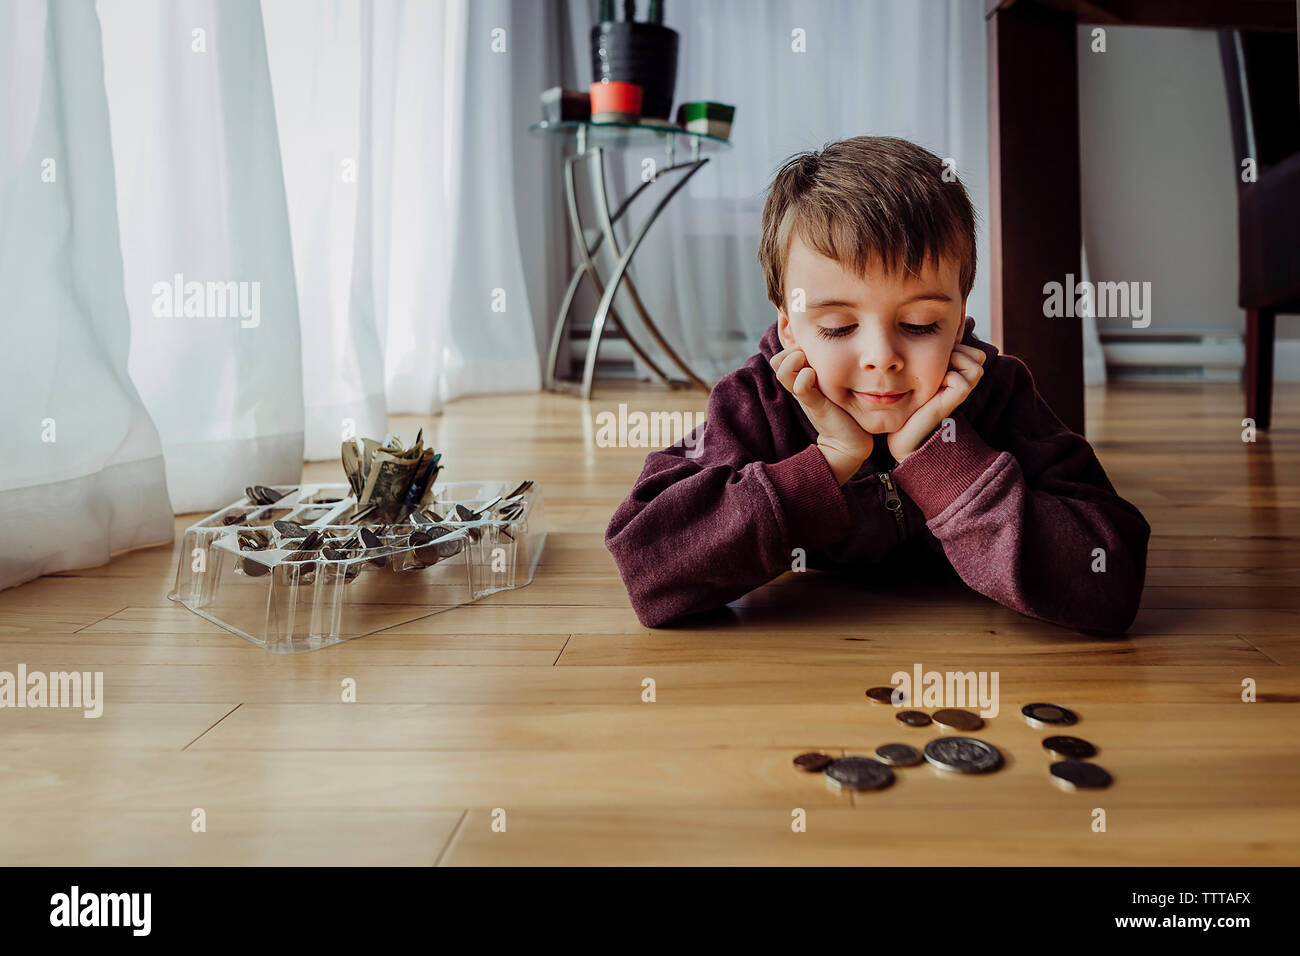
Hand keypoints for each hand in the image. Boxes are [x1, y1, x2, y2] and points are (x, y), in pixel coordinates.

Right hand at [769, 347, 874, 464]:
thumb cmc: (844, 411)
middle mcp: (799, 387)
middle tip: (807, 356)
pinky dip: (805, 378)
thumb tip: (837, 348)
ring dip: (794, 362)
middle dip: (789, 352)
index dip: (792, 347)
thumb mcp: (834, 386)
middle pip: (777, 361)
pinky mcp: (816, 406)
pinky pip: (800, 387)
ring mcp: (805, 397)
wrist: (849, 443)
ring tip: (810, 367)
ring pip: (783, 372)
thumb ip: (830, 370)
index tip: (810, 350)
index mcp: (802, 380)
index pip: (781, 356)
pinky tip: (814, 377)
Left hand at [886, 343, 986, 463]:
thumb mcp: (919, 377)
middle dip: (957, 351)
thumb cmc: (907, 407)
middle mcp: (964, 384)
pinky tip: (933, 387)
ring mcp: (962, 394)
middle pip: (978, 354)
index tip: (934, 358)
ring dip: (954, 361)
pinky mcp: (956, 402)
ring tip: (935, 374)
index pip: (973, 351)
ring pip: (976, 363)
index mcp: (957, 377)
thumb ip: (931, 361)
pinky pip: (962, 380)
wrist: (902, 437)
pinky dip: (948, 377)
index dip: (957, 347)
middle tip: (934, 365)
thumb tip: (936, 343)